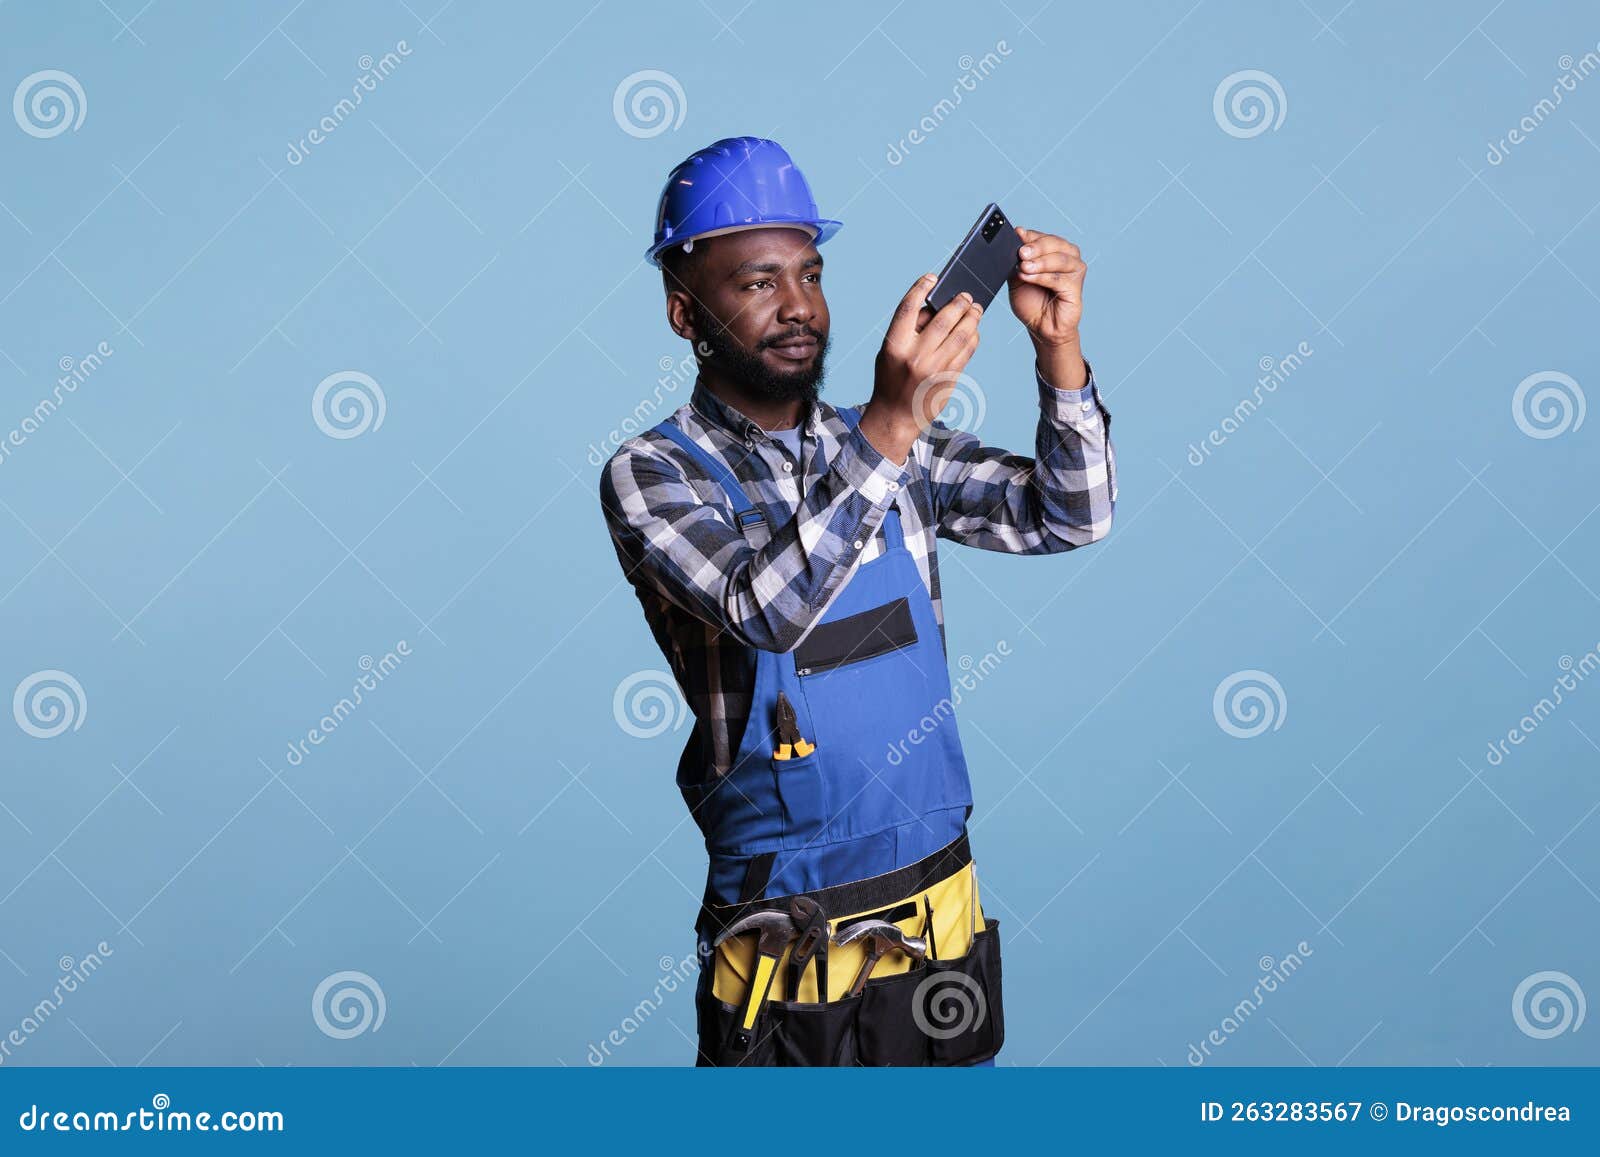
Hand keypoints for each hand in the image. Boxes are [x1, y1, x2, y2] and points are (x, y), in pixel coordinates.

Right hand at [862, 273, 983, 462]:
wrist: (895, 415)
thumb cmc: (891, 378)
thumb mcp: (890, 351)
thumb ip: (910, 329)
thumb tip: (935, 305)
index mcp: (895, 346)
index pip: (909, 308)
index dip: (921, 288)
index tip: (932, 277)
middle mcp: (915, 356)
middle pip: (943, 320)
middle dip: (958, 303)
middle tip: (965, 295)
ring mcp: (934, 369)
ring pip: (962, 335)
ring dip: (972, 318)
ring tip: (975, 309)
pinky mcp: (949, 379)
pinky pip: (967, 352)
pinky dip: (974, 338)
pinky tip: (974, 331)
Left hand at [1009, 227, 1088, 390]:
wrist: (1040, 328)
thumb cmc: (1032, 302)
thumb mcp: (1017, 277)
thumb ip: (1018, 259)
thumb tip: (1017, 236)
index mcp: (1054, 249)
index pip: (1042, 236)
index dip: (1029, 236)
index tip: (1016, 235)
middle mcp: (1067, 256)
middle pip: (1053, 243)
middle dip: (1035, 247)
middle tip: (1021, 252)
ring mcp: (1074, 270)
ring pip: (1058, 259)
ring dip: (1039, 262)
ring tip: (1024, 267)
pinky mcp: (1076, 286)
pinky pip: (1058, 278)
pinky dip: (1042, 276)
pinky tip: (1029, 277)